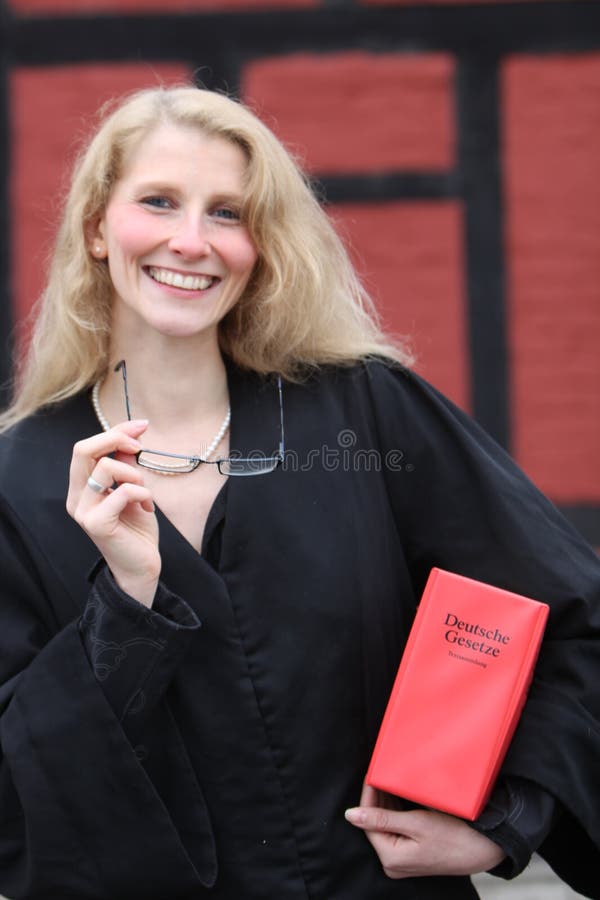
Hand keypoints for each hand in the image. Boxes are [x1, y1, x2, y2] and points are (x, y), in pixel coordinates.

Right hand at [66, 419, 159, 606]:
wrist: (142, 566)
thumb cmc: (137, 528)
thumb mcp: (133, 489)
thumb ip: (126, 464)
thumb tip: (131, 434)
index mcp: (81, 487)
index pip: (86, 447)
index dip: (115, 430)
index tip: (142, 426)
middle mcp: (76, 497)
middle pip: (82, 449)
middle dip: (116, 438)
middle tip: (140, 448)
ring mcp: (83, 511)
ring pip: (105, 468)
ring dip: (134, 474)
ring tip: (144, 492)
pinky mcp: (97, 524)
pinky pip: (122, 492)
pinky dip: (142, 493)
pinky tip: (147, 507)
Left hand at [345, 784, 505, 878]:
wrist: (483, 848)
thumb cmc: (454, 836)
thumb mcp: (417, 823)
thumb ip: (382, 819)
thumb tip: (351, 816)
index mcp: (391, 858)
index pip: (369, 821)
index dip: (369, 794)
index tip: (371, 773)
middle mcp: (393, 864)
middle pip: (376, 823)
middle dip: (378, 797)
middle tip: (380, 771)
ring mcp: (402, 861)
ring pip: (386, 825)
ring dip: (387, 802)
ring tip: (388, 779)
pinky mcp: (411, 855)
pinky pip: (397, 830)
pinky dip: (396, 812)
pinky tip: (398, 794)